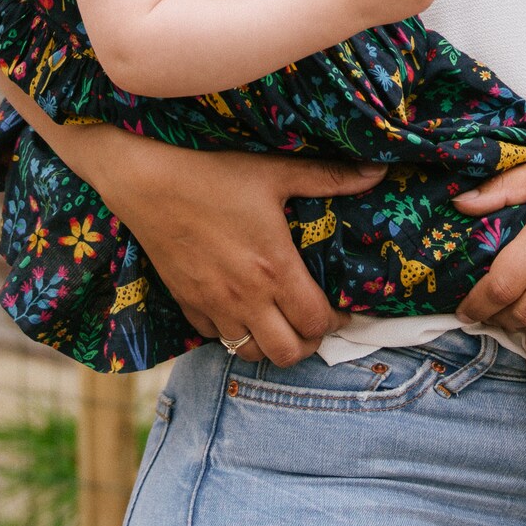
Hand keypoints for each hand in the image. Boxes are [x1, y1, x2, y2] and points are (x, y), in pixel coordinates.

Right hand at [105, 145, 382, 365]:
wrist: (147, 180)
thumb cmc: (214, 172)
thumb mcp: (276, 171)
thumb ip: (329, 177)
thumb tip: (378, 172)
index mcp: (274, 269)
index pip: (315, 323)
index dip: (336, 322)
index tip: (341, 308)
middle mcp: (245, 296)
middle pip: (286, 354)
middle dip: (308, 344)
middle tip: (314, 322)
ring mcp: (212, 305)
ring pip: (248, 354)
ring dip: (270, 344)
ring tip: (280, 321)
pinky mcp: (186, 303)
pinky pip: (214, 338)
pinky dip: (232, 333)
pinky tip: (241, 309)